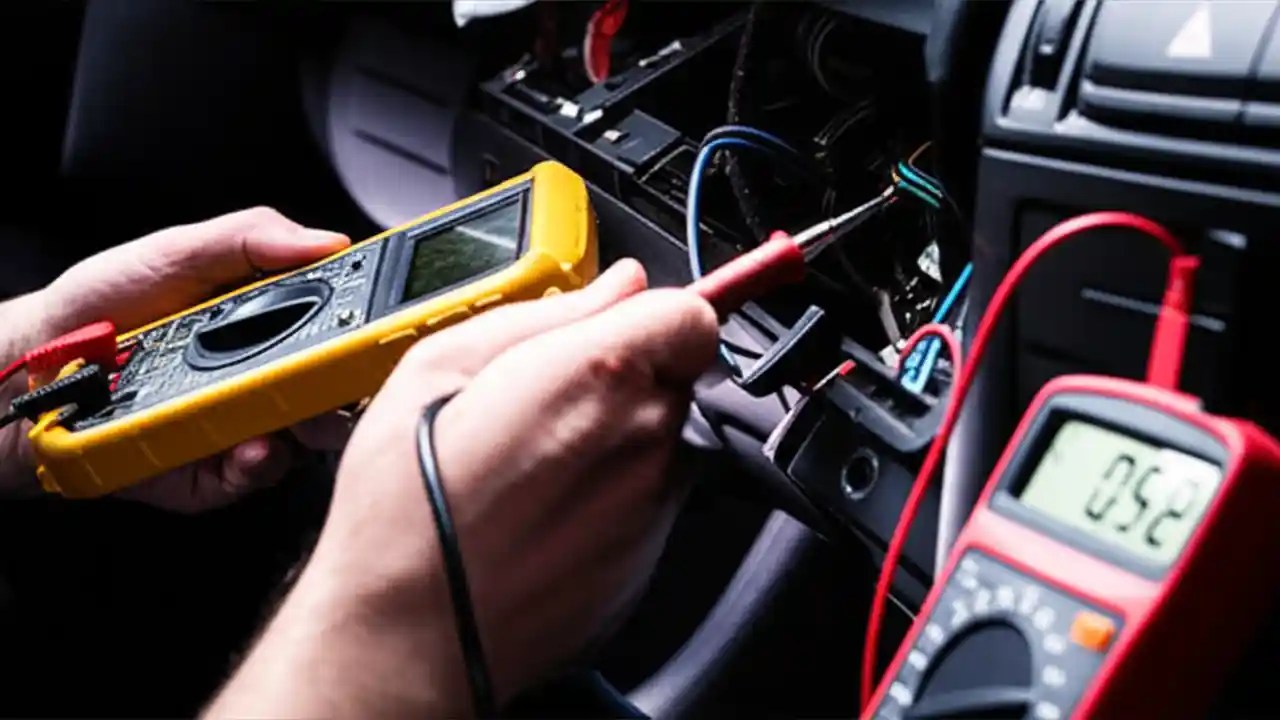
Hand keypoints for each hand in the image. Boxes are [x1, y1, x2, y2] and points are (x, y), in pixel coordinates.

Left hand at [0, 207, 349, 508]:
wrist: (35, 372)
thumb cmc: (102, 306)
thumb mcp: (176, 250)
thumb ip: (250, 238)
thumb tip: (326, 241)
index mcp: (270, 320)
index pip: (341, 325)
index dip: (369, 330)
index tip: (383, 329)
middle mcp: (266, 375)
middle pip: (338, 389)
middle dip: (352, 390)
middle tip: (350, 382)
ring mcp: (246, 425)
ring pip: (309, 439)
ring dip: (310, 429)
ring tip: (292, 416)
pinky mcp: (217, 473)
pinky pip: (258, 476)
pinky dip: (258, 465)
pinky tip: (246, 446)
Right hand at [205, 259, 719, 716]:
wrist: (408, 632)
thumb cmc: (408, 504)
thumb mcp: (441, 365)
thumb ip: (548, 312)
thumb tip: (617, 285)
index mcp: (599, 372)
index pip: (692, 313)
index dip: (652, 316)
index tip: (616, 327)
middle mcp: (643, 438)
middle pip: (672, 378)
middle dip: (620, 377)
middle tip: (538, 403)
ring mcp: (651, 504)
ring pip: (657, 441)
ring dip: (611, 440)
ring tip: (529, 467)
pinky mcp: (648, 559)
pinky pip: (643, 501)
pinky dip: (606, 497)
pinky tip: (540, 512)